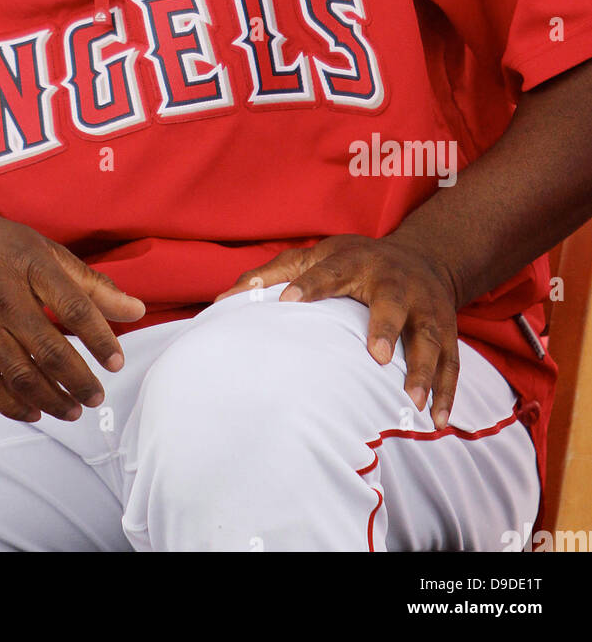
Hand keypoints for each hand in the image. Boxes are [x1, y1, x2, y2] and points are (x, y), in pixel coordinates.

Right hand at [0, 201, 145, 423]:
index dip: (101, 340)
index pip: (75, 308)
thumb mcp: (43, 250)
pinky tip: (35, 413)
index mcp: (31, 263)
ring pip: (19, 372)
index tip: (117, 364)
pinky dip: (12, 405)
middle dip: (78, 380)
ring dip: (50, 399)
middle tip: (97, 398)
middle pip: (49, 348)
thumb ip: (90, 283)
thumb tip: (137, 310)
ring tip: (73, 412)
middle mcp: (3, 292)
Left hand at [214, 233, 460, 427]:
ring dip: (425, 370)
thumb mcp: (316, 255)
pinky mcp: (448, 332)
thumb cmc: (356, 260)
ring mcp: (426, 309)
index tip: (288, 302)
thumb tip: (222, 300)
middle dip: (387, 327)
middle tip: (377, 355)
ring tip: (415, 401)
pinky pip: (453, 362)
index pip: (330, 272)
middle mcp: (395, 283)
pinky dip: (449, 392)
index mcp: (357, 263)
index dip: (309, 285)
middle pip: (393, 303)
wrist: (425, 256)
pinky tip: (439, 421)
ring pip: (430, 338)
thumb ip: (273, 274)